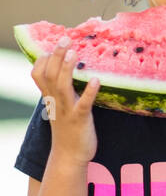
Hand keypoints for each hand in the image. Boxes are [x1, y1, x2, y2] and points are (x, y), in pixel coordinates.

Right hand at [30, 38, 98, 164]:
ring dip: (67, 69)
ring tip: (74, 53)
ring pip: (62, 86)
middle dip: (56, 56)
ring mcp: (67, 111)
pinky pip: (84, 104)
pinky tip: (97, 80)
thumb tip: (65, 76)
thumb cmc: (68, 131)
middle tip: (65, 39)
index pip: (38, 75)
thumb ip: (60, 93)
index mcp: (50, 99)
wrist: (69, 156)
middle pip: (49, 75)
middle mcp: (55, 102)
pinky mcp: (80, 119)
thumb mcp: (60, 109)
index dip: (41, 60)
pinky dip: (89, 92)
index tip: (50, 45)